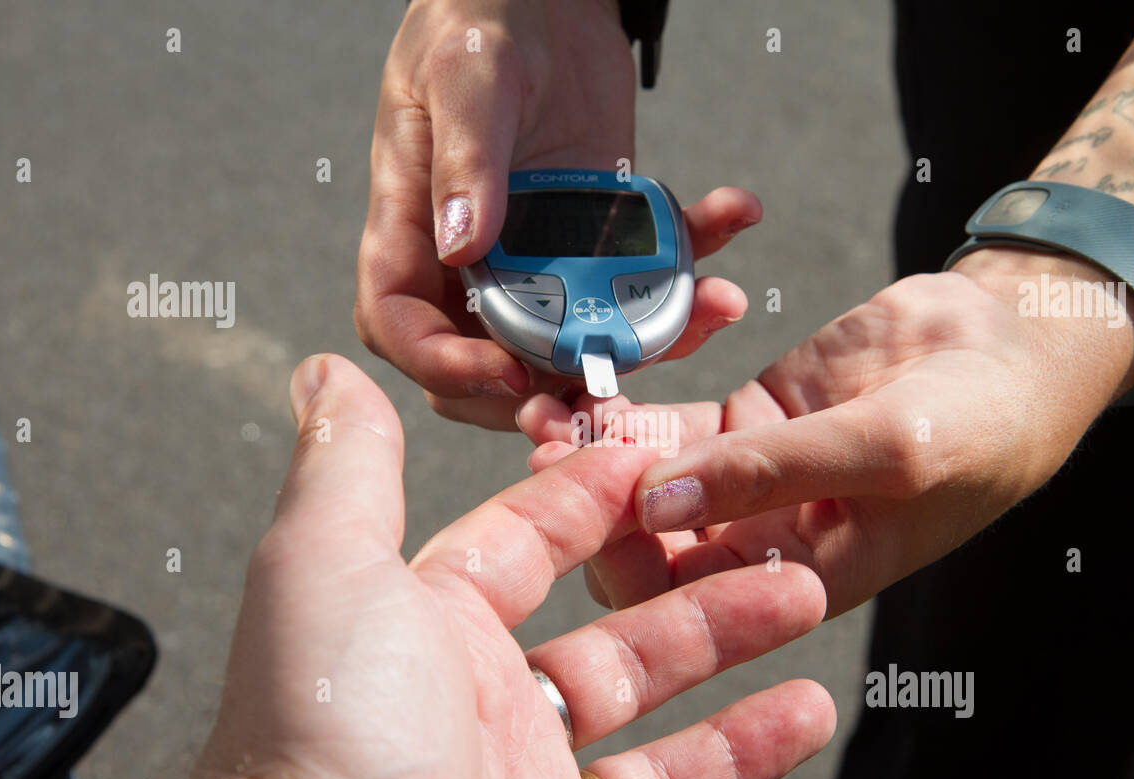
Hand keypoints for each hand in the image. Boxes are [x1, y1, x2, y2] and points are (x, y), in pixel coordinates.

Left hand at [182, 354, 836, 778]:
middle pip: (628, 656)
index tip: (671, 473)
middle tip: (790, 583)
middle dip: (715, 616)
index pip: (535, 554)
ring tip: (811, 699)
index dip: (603, 508)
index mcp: (439, 644)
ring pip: (668, 767)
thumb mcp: (328, 572)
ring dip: (745, 734)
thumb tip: (328, 374)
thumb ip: (346, 471)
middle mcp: (491, 730)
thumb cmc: (324, 744)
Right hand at [355, 0, 760, 428]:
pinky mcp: (595, 240)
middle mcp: (470, 259)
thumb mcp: (467, 77)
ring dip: (652, 339)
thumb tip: (459, 248)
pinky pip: (639, 278)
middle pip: (491, 360)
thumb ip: (466, 160)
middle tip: (618, 382)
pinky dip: (693, 261)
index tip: (508, 372)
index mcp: (410, 226)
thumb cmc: (480, 18)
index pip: (399, 324)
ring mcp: (537, 257)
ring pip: (580, 337)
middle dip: (555, 387)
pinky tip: (734, 213)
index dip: (445, 367)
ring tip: (716, 302)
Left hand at [518, 248, 1133, 614]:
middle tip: (545, 451)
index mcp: (800, 582)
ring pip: (653, 481)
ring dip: (601, 453)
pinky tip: (591, 383)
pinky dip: (635, 410)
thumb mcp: (886, 451)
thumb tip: (658, 502)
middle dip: (595, 506)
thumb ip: (774, 473)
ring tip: (547, 410)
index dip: (633, 562)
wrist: (1019, 348)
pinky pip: (675, 427)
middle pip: (651, 547)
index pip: (688, 600)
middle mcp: (764, 542)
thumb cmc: (983, 423)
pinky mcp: (746, 422)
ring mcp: (749, 479)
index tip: (591, 507)